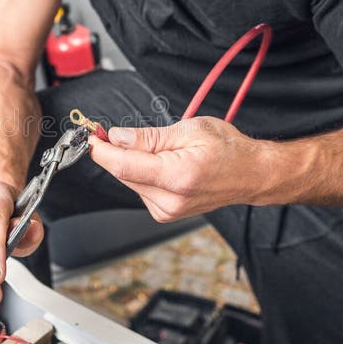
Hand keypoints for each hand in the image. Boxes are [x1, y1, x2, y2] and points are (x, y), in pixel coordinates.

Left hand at [89, 118, 264, 221]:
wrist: (251, 175)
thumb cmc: (229, 150)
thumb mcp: (189, 129)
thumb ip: (149, 137)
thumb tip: (117, 137)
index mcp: (177, 177)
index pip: (123, 166)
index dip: (101, 150)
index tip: (91, 135)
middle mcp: (170, 200)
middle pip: (123, 173)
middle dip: (114, 151)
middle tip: (111, 132)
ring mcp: (167, 211)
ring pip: (129, 181)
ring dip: (130, 162)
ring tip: (159, 148)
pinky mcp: (165, 214)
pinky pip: (140, 188)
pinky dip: (141, 173)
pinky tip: (161, 164)